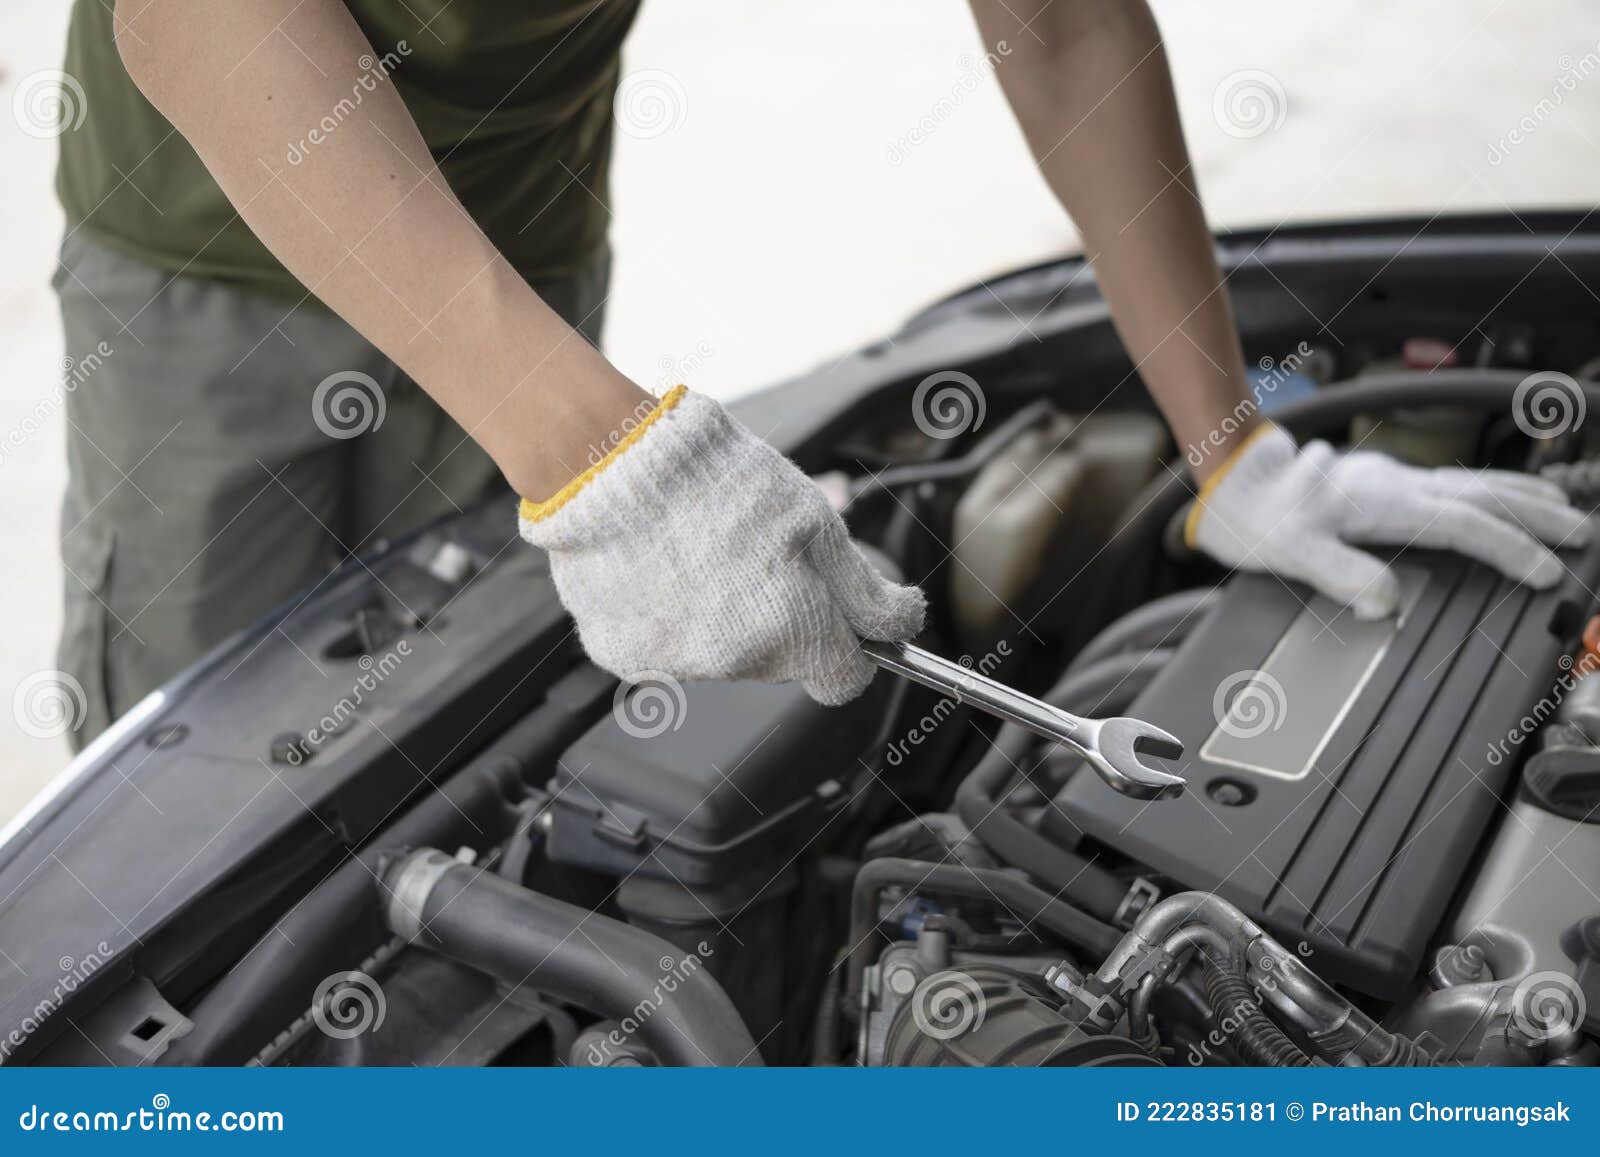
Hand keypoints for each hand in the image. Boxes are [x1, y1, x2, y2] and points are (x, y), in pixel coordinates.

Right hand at [518, 387, 925, 703]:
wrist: (609, 465)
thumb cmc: (716, 482)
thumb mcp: (816, 521)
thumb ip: (864, 589)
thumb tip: (901, 624)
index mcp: (791, 630)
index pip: (843, 680)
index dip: (849, 647)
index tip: (840, 619)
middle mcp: (734, 662)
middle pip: (782, 662)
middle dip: (784, 619)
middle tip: (757, 556)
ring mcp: (675, 665)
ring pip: (724, 655)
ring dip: (725, 616)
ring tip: (701, 552)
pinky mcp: (624, 656)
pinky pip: (667, 648)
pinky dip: (671, 617)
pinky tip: (663, 568)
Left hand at [1187, 425, 1591, 617]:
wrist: (1231, 479)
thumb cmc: (1257, 517)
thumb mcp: (1291, 552)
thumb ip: (1342, 575)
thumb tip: (1388, 603)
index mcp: (1384, 503)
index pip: (1464, 527)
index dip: (1509, 550)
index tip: (1547, 572)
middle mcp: (1397, 485)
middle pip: (1483, 496)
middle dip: (1536, 516)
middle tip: (1581, 534)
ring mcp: (1393, 479)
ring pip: (1472, 483)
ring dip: (1520, 497)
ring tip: (1562, 509)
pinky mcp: (1384, 481)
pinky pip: (1452, 482)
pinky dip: (1488, 490)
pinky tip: (1498, 498)